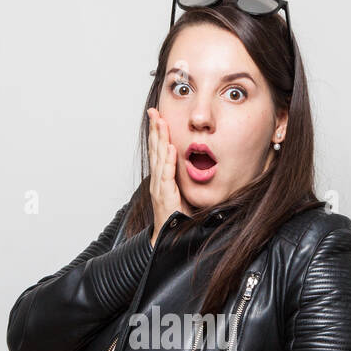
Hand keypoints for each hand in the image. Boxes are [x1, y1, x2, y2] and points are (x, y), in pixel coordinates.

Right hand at [147, 107, 184, 246]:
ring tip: (160, 122)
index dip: (157, 133)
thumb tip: (197, 164)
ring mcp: (159, 188)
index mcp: (161, 179)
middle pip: (155, 150)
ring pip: (158, 159)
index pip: (158, 151)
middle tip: (154, 111)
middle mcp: (157, 181)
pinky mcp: (165, 197)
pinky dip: (168, 161)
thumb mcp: (182, 193)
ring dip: (159, 139)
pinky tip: (169, 148)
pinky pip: (166, 176)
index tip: (157, 117)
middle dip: (155, 130)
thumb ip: (184, 178)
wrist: (168, 238)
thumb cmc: (177, 218)